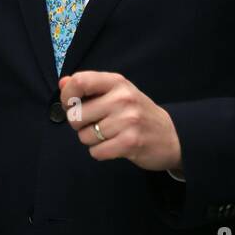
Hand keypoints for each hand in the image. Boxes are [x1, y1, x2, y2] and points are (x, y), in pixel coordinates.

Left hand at [59, 72, 181, 172]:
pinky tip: (113, 146)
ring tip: (109, 135)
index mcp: (117, 82)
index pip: (80, 82)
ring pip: (84, 136)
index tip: (70, 105)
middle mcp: (122, 98)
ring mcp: (128, 120)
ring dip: (92, 140)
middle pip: (76, 115)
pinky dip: (100, 152)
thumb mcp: (117, 92)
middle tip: (95, 124)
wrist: (172, 136)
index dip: (67, 96)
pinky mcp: (130, 142)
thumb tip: (62, 83)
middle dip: (79, 125)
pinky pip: (96, 152)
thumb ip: (89, 87)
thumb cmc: (137, 113)